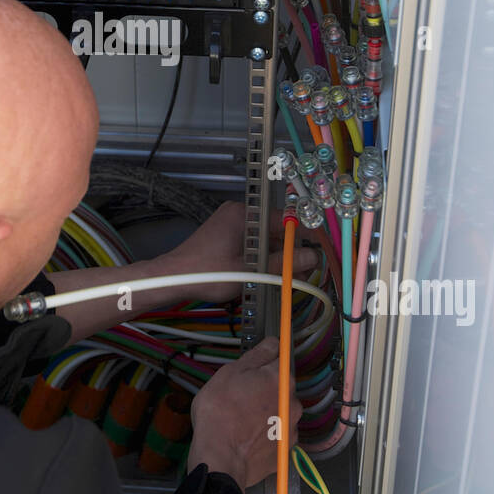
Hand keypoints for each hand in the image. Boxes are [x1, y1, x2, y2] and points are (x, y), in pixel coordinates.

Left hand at [158, 201, 318, 305]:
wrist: (173, 279)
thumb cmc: (207, 274)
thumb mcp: (250, 271)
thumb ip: (283, 264)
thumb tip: (313, 258)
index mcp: (245, 214)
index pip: (285, 219)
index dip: (304, 236)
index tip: (319, 251)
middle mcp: (240, 213)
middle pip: (276, 230)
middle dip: (291, 252)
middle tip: (303, 274)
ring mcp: (232, 224)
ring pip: (266, 239)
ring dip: (278, 258)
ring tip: (289, 279)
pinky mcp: (227, 236)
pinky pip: (254, 244)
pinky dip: (264, 258)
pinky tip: (271, 276)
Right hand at [187, 336, 301, 490]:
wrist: (220, 458)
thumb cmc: (220, 412)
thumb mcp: (230, 372)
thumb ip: (257, 355)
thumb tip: (274, 343)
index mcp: (281, 380)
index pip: (279, 360)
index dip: (263, 364)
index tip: (250, 371)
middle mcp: (292, 403)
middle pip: (280, 388)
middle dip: (264, 390)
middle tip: (239, 398)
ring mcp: (291, 429)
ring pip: (279, 413)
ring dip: (266, 413)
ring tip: (241, 421)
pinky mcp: (284, 451)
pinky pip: (276, 435)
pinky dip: (265, 435)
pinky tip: (247, 438)